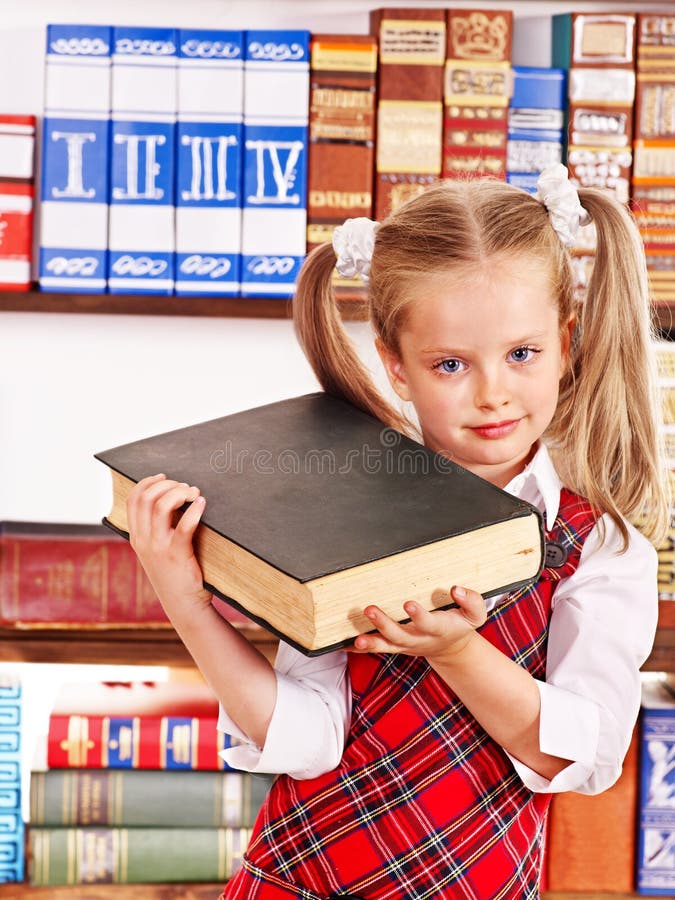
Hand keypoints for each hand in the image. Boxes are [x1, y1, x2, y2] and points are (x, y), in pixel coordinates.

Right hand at [126, 473, 211, 615]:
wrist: (183, 604)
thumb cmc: (175, 573)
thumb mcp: (157, 549)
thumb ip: (158, 527)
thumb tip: (173, 498)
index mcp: (136, 536)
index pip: (133, 499)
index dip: (147, 482)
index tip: (165, 477)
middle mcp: (143, 540)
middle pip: (147, 497)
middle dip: (168, 484)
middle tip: (186, 487)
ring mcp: (158, 547)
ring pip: (161, 506)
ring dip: (180, 493)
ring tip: (194, 493)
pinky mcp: (176, 554)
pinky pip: (184, 525)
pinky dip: (194, 510)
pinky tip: (203, 504)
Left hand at [351, 585, 486, 664]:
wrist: (449, 648)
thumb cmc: (459, 624)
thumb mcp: (474, 615)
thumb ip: (471, 601)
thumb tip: (456, 589)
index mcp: (438, 630)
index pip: (428, 624)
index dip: (419, 616)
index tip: (408, 604)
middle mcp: (418, 640)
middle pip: (399, 635)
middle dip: (384, 624)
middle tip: (370, 609)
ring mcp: (403, 645)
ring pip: (384, 646)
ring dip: (369, 642)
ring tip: (356, 637)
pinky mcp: (393, 646)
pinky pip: (374, 648)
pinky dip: (357, 648)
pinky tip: (343, 643)